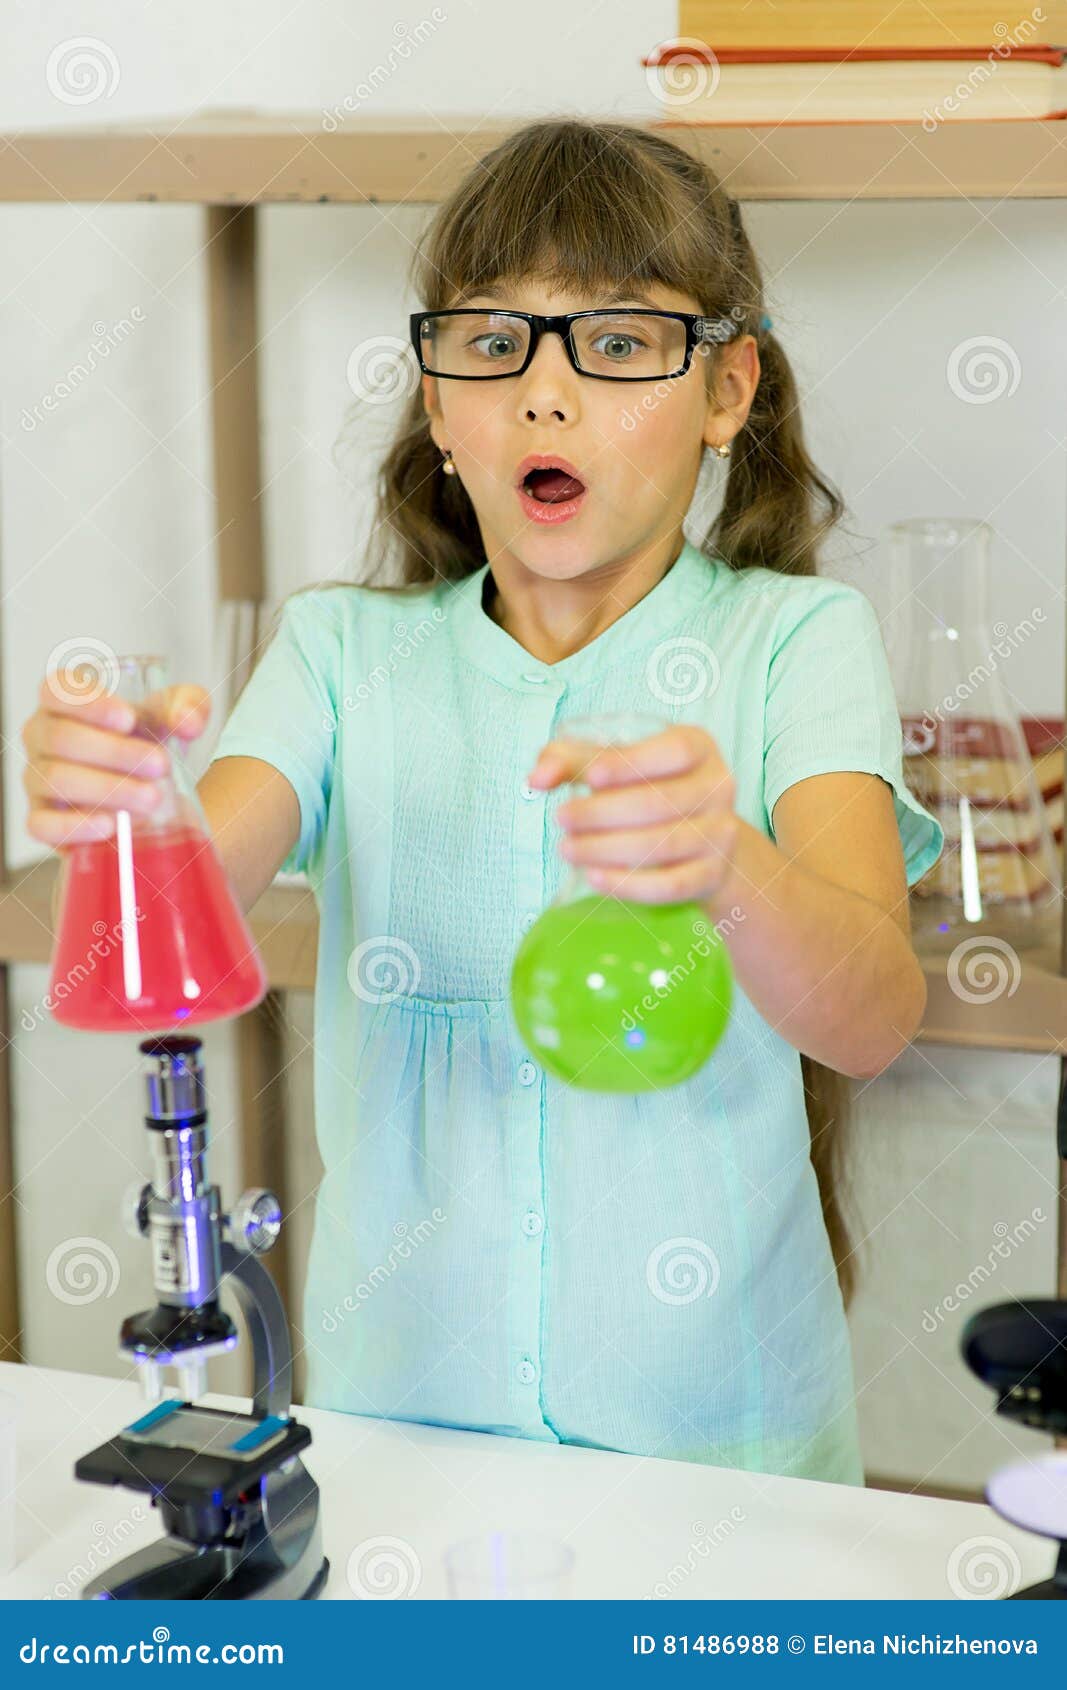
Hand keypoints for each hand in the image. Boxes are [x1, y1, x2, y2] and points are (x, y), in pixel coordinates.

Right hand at [22, 672, 210, 848]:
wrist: (147, 789)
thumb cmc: (148, 740)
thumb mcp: (173, 716)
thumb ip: (188, 706)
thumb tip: (188, 722)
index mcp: (63, 701)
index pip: (56, 690)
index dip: (88, 703)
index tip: (129, 719)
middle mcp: (40, 736)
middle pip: (60, 737)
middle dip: (114, 751)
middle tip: (159, 764)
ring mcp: (35, 779)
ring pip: (56, 779)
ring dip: (108, 788)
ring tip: (152, 798)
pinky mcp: (40, 820)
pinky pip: (42, 825)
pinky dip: (76, 826)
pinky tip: (111, 825)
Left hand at [526, 724, 739, 904]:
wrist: (700, 840)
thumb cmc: (647, 789)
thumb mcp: (614, 764)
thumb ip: (572, 761)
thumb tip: (537, 777)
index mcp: (699, 747)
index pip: (673, 751)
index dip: (632, 764)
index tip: (591, 778)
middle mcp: (719, 787)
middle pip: (660, 802)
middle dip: (602, 813)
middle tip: (561, 819)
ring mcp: (721, 833)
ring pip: (663, 845)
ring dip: (607, 849)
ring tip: (568, 849)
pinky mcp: (713, 874)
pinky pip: (672, 884)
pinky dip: (631, 884)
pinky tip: (596, 878)